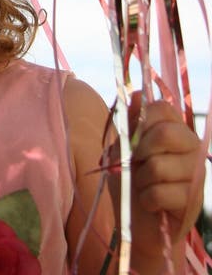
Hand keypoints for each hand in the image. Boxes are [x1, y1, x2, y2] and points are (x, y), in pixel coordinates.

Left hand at [129, 96, 203, 261]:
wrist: (137, 224)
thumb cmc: (130, 182)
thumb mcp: (122, 148)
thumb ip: (130, 124)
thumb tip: (136, 94)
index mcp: (174, 128)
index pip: (162, 108)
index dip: (142, 120)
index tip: (132, 138)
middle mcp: (191, 146)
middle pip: (164, 133)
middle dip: (140, 151)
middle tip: (136, 165)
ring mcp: (196, 172)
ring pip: (158, 166)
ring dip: (140, 180)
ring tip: (143, 186)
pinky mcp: (193, 199)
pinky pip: (159, 193)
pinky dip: (146, 200)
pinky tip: (151, 204)